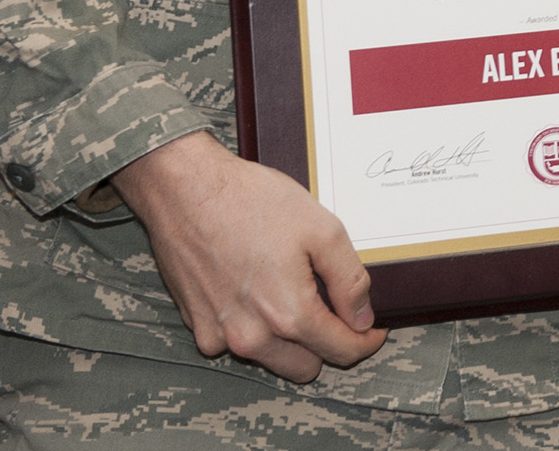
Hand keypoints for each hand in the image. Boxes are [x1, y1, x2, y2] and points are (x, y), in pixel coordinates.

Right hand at [109, 131, 385, 383]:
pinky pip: (235, 342)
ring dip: (288, 341)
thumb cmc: (252, 202)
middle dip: (325, 345)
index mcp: (288, 315)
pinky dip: (251, 327)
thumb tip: (361, 317)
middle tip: (330, 309)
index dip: (365, 342)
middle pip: (305, 367)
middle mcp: (252, 337)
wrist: (185, 190)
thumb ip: (349, 281)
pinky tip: (254, 290)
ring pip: (270, 359)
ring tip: (290, 293)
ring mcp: (219, 336)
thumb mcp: (323, 230)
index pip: (340, 352)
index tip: (373, 330)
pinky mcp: (197, 327)